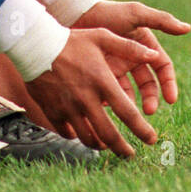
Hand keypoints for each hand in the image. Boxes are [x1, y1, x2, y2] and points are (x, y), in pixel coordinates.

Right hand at [25, 28, 160, 158]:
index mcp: (103, 82)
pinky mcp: (53, 111)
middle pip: (109, 135)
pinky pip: (67, 133)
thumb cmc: (72, 40)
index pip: (128, 114)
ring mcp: (68, 108)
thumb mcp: (102, 37)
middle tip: (130, 153)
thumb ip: (129, 48)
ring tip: (107, 144)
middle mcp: (87, 99)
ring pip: (88, 138)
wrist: (35, 45)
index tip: (151, 139)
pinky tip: (83, 132)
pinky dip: (77, 136)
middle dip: (123, 149)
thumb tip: (154, 55)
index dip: (143, 131)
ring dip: (101, 145)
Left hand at [73, 0, 190, 115]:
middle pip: (148, 85)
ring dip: (132, 104)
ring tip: (129, 113)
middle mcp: (132, 58)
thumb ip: (161, 20)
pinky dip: (111, 101)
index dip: (168, 84)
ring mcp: (116, 67)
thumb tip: (187, 28)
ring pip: (129, 92)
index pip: (163, 68)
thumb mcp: (135, 14)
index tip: (170, 99)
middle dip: (151, 99)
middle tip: (148, 111)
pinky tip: (109, 106)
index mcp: (145, 46)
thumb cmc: (107, 12)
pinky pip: (108, 92)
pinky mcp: (99, 74)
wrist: (75, 14)